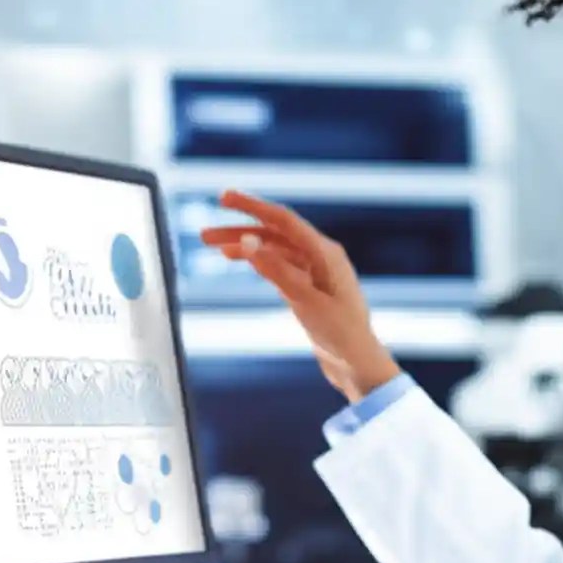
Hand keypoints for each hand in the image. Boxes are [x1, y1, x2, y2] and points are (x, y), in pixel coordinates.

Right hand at [201, 190, 402, 401]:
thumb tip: (248, 239)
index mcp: (326, 253)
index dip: (252, 206)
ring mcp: (315, 272)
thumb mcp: (306, 302)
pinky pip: (279, 266)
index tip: (224, 197)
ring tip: (213, 248)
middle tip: (205, 234)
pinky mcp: (309, 289)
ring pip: (274, 250)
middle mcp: (321, 256)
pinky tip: (239, 258)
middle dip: (240, 229)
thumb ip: (277, 270)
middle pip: (275, 234)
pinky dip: (258, 261)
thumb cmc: (340, 334)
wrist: (357, 365)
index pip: (283, 220)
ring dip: (245, 247)